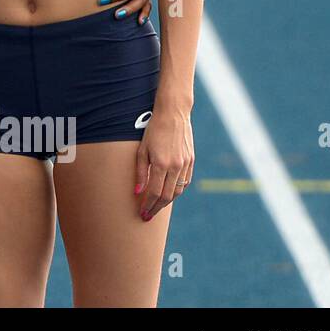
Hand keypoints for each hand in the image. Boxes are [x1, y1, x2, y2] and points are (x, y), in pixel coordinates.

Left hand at [134, 104, 194, 220]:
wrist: (174, 114)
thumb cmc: (153, 130)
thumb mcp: (142, 150)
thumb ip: (140, 172)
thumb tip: (138, 192)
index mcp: (161, 164)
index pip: (155, 193)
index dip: (148, 205)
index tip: (142, 214)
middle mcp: (176, 166)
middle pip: (167, 196)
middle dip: (157, 208)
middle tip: (148, 216)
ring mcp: (185, 164)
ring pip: (178, 191)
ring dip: (167, 201)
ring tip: (156, 206)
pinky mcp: (191, 161)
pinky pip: (185, 181)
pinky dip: (177, 190)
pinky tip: (169, 193)